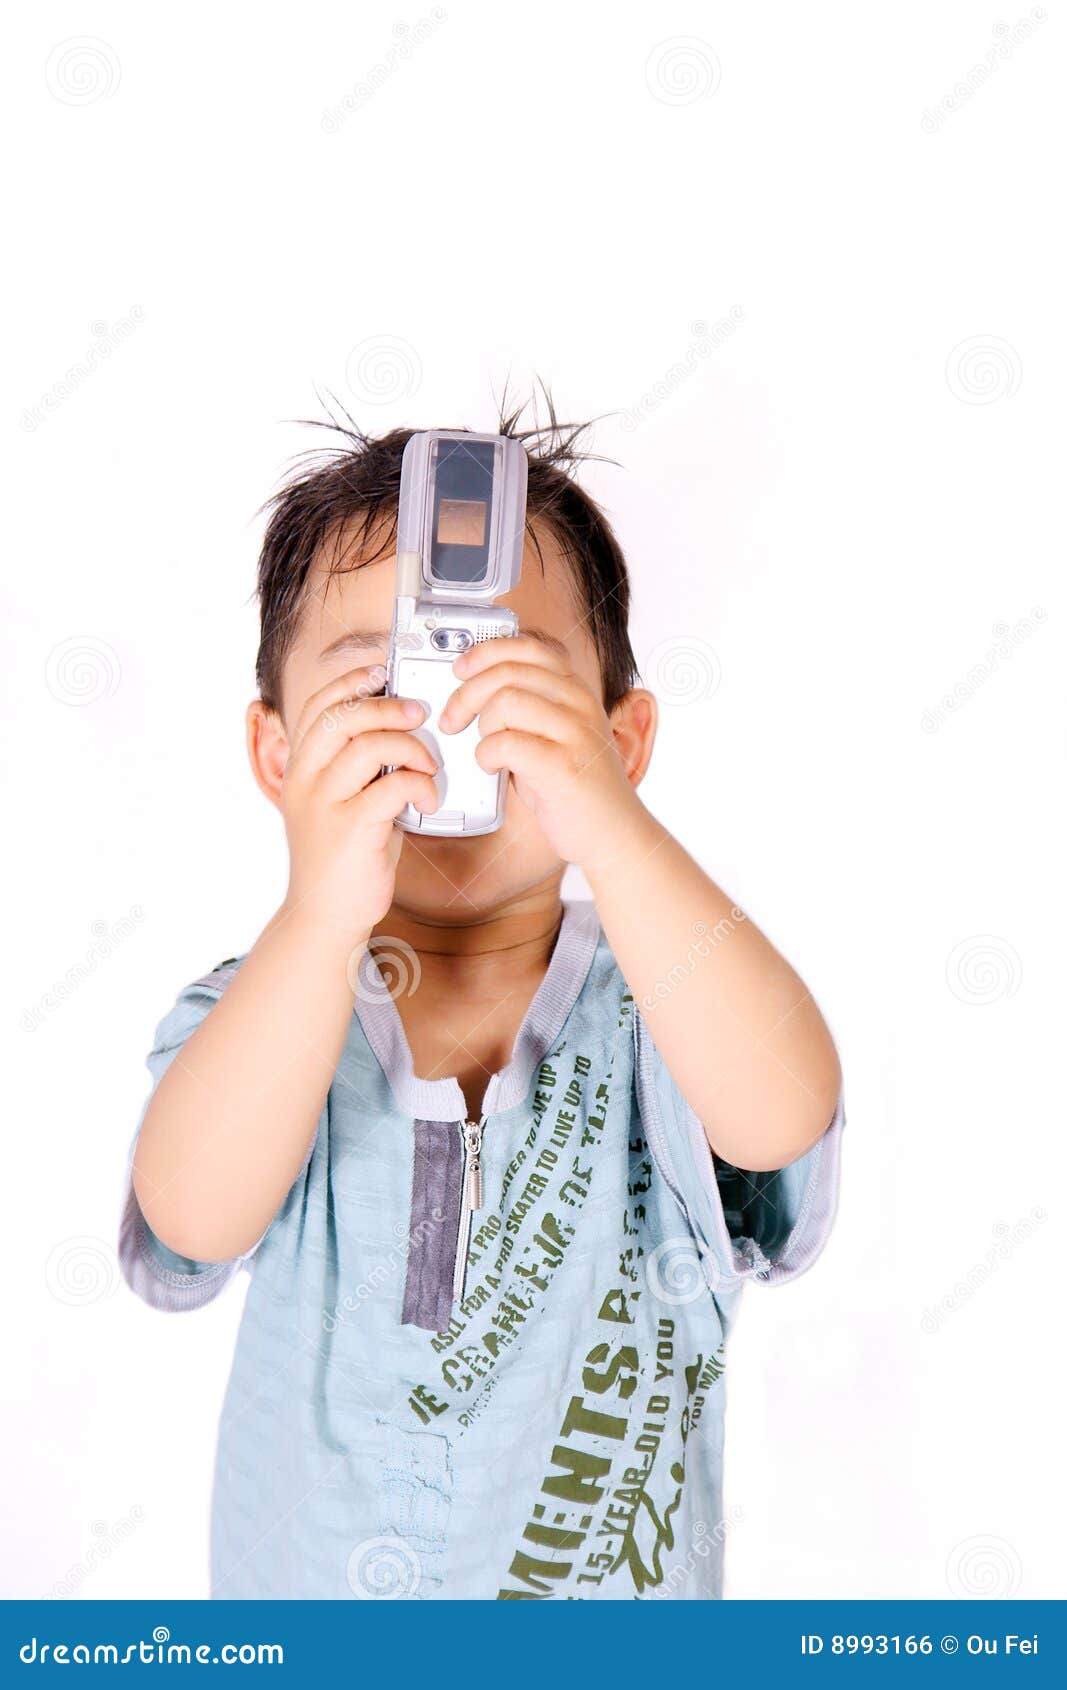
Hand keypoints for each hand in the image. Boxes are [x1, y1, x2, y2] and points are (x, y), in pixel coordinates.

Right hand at [278, 663, 438, 947]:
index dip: (352, 682)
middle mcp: (304, 780)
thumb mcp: (341, 802)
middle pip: (343, 716)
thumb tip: (397, 726)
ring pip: (368, 745)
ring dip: (411, 747)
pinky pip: (392, 786)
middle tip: (420, 714)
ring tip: (428, 765)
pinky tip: (427, 799)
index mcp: (299, 768)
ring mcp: (323, 804)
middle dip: (388, 706)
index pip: (319, 706)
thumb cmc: (343, 857)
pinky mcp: (350, 829)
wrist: (325, 917)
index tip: (383, 674)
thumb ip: (356, 766)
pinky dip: (420, 785)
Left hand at [439, 635, 643, 867]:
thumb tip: (477, 686)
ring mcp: (575, 732)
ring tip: (487, 750)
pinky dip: (486, 756)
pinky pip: (504, 743)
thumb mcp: (556, 734)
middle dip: (466, 695)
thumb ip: (527, 707)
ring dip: (481, 727)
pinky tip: (495, 768)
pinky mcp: (563, 765)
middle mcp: (579, 703)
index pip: (528, 647)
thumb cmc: (577, 788)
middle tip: (453, 720)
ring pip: (505, 702)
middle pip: (508, 672)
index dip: (486, 652)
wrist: (614, 834)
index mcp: (576, 690)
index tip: (460, 669)